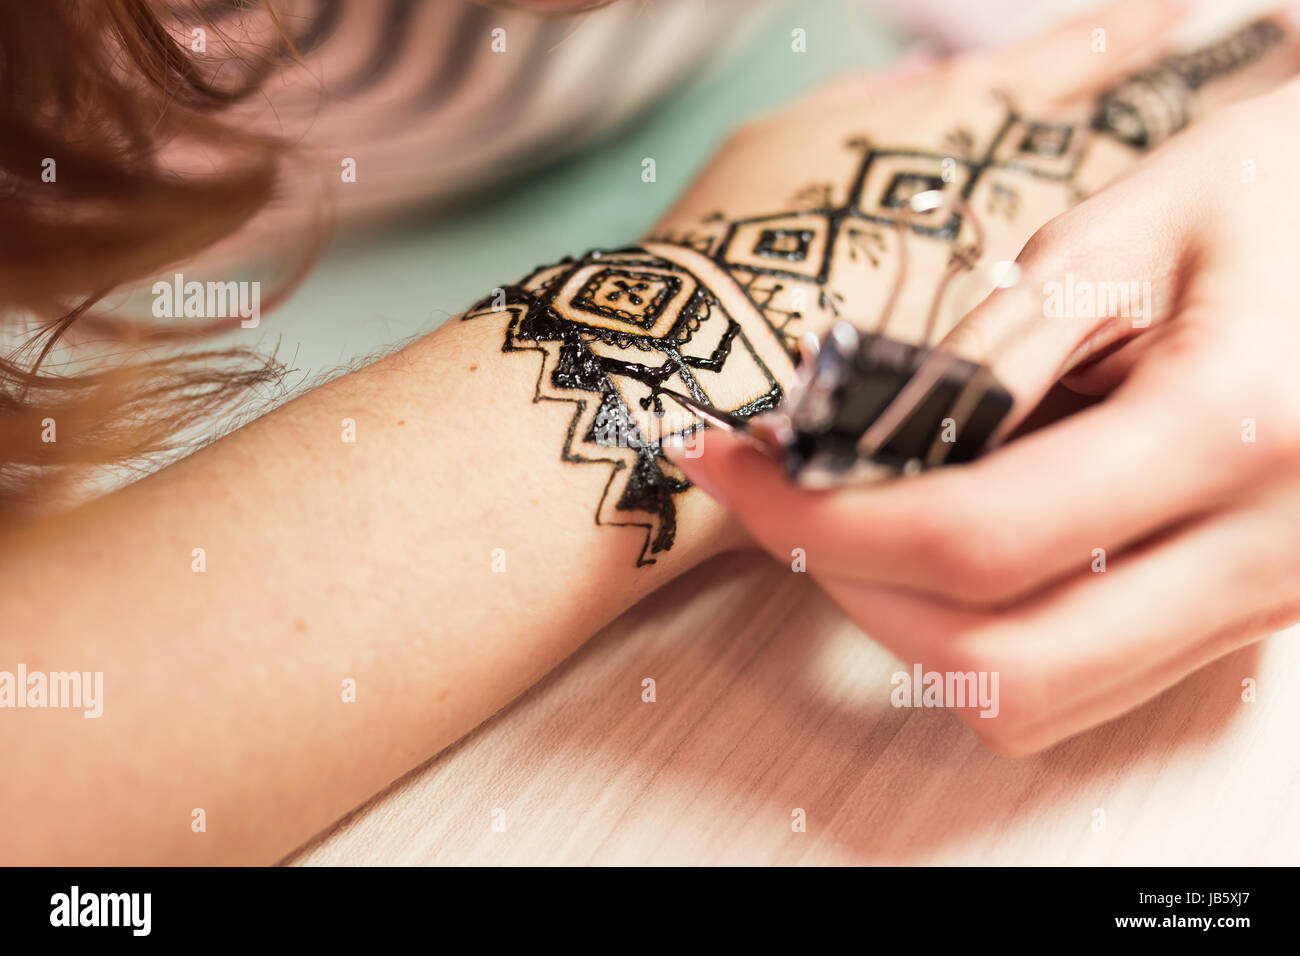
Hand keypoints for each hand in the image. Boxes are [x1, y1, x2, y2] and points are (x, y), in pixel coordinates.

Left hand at [666, 15, 1299, 754]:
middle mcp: (1263, 554)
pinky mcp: (1245, 611)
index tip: (738, 468)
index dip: (823, 521)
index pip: (976, 541)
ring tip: (857, 521)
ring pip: (1040, 701)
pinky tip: (946, 542)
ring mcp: (1264, 601)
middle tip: (791, 508)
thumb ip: (982, 358)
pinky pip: (1084, 675)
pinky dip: (985, 631)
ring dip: (914, 629)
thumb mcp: (1118, 237)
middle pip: (1004, 672)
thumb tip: (842, 450)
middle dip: (858, 598)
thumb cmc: (1270, 198)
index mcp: (1233, 429)